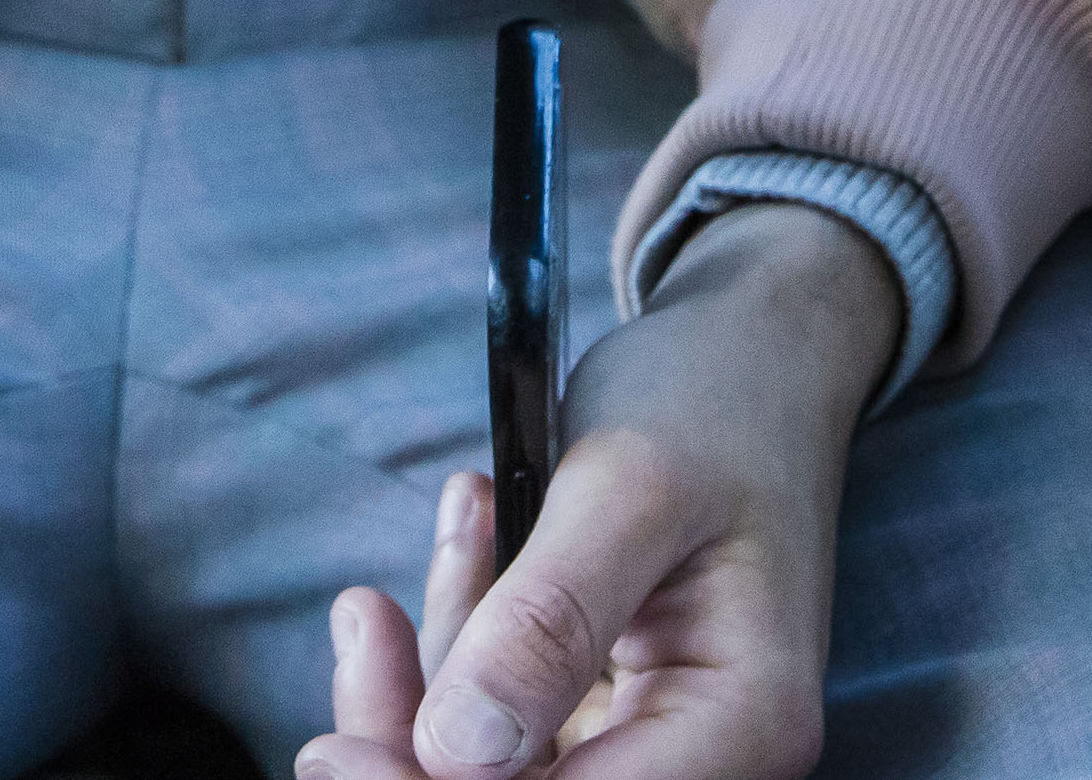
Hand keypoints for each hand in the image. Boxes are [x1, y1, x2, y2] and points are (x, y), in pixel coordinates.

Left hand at [304, 201, 901, 779]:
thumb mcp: (630, 484)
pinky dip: (460, 637)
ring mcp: (651, 738)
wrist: (755, 352)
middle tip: (364, 623)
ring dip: (433, 668)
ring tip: (457, 525)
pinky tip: (467, 535)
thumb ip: (549, 617)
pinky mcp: (605, 708)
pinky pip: (498, 716)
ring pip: (491, 766)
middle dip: (418, 734)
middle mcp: (706, 757)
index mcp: (742, 725)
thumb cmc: (714, 399)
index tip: (335, 750)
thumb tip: (456, 753)